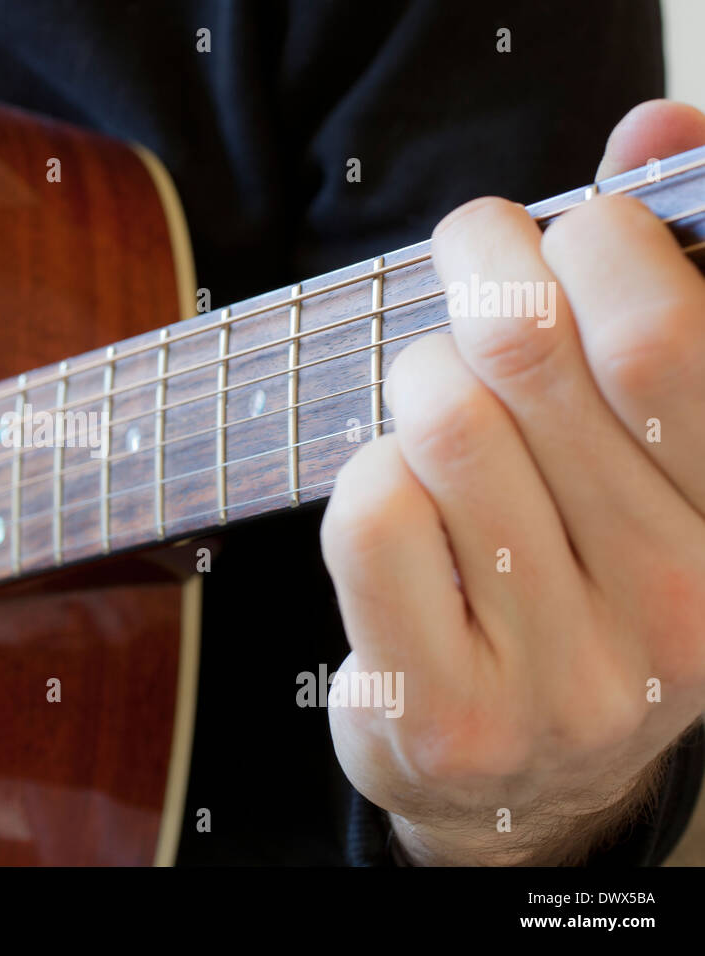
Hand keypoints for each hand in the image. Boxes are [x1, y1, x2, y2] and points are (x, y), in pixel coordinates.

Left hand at [321, 100, 704, 864]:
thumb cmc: (582, 573)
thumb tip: (657, 131)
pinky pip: (371, 514)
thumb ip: (665, 291)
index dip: (588, 241)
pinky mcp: (439, 707)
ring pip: (439, 428)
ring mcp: (552, 672)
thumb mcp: (652, 450)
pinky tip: (397, 496)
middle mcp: (667, 609)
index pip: (661, 340)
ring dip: (414, 375)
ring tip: (430, 391)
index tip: (554, 231)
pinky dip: (365, 470)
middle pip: (527, 363)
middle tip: (467, 260)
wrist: (524, 773)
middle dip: (477, 272)